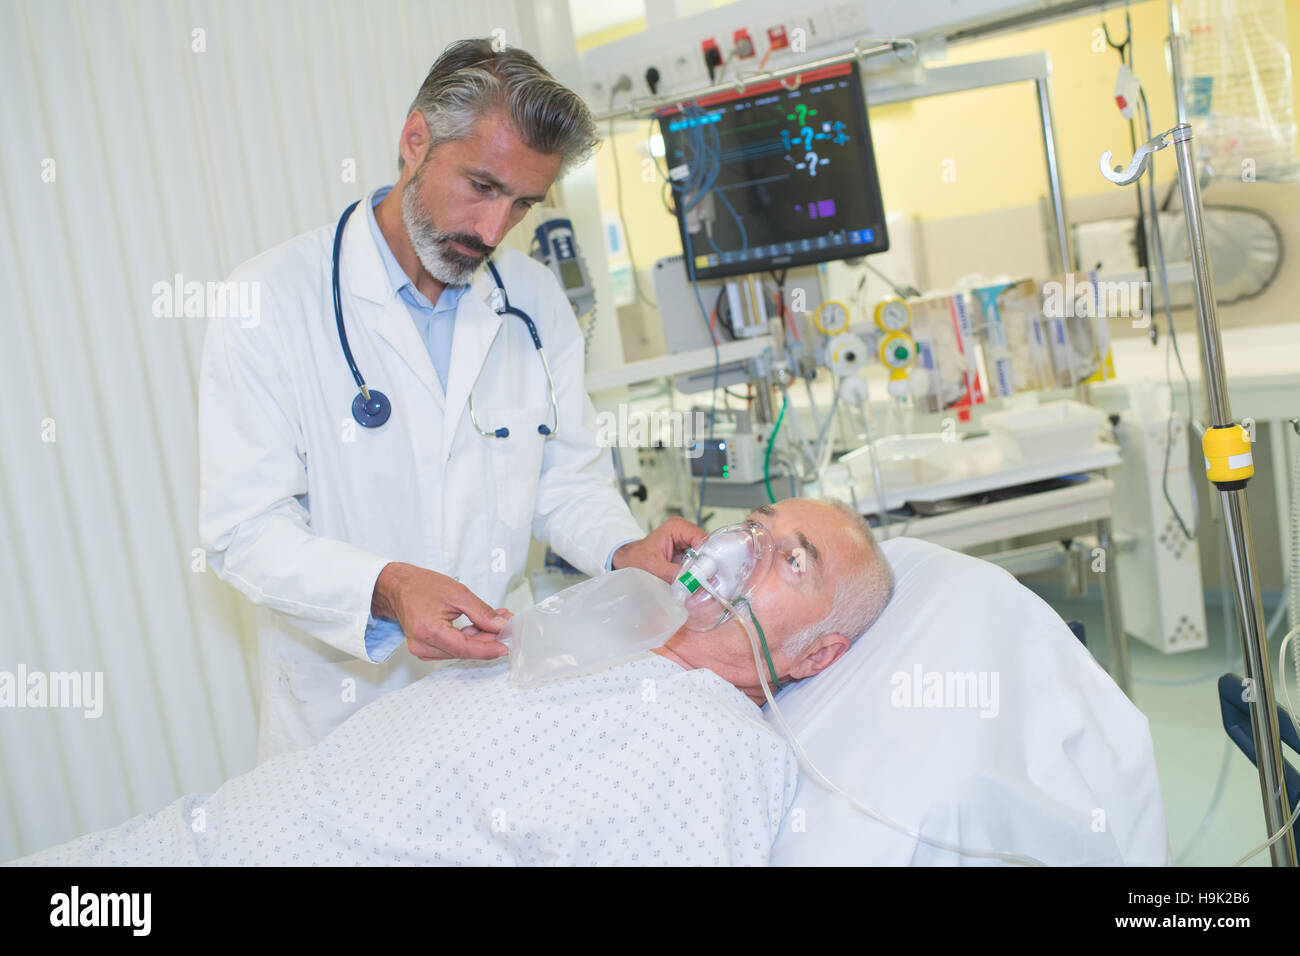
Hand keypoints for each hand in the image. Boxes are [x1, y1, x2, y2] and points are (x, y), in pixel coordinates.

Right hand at [372, 562, 511, 661]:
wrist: (399, 586)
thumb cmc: (422, 586)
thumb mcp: (458, 593)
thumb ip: (481, 612)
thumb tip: (501, 626)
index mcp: (428, 631)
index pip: (464, 648)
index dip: (488, 649)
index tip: (506, 647)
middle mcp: (422, 645)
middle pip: (463, 651)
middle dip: (488, 639)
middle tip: (506, 625)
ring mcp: (421, 649)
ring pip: (459, 650)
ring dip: (479, 639)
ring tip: (495, 621)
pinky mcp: (424, 648)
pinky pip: (451, 648)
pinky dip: (467, 639)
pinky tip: (479, 627)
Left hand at [611, 517, 706, 582]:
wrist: (627, 562)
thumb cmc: (635, 558)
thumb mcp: (653, 567)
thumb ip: (673, 574)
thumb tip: (692, 583)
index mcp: (677, 527)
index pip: (702, 539)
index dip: (706, 556)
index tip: (705, 573)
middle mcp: (684, 532)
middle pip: (706, 548)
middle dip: (705, 565)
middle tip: (703, 581)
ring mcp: (686, 543)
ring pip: (704, 557)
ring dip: (701, 570)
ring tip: (697, 582)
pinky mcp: (686, 554)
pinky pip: (697, 564)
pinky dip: (696, 573)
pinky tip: (693, 581)